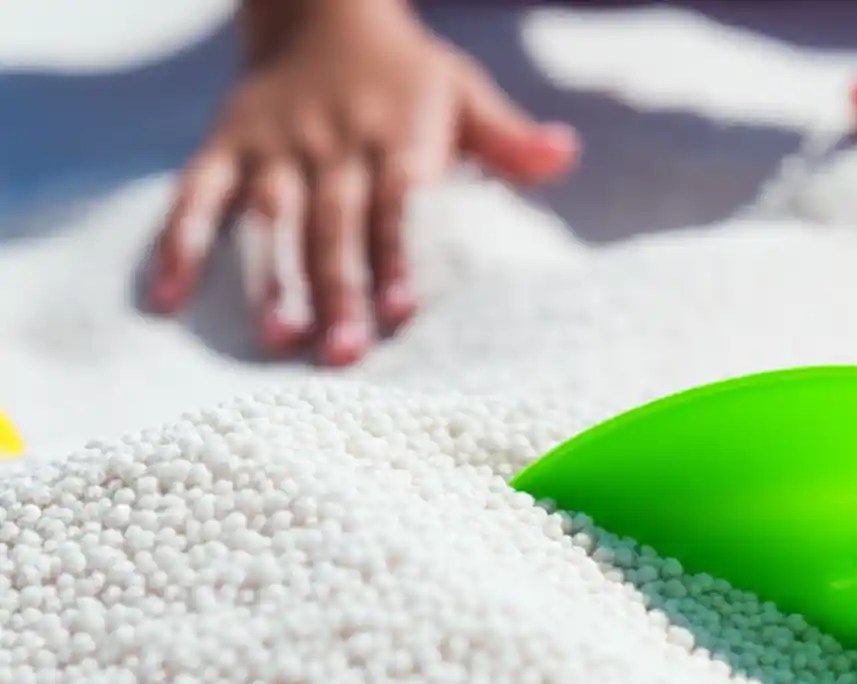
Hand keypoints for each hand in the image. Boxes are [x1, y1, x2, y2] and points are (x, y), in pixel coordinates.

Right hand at [149, 0, 578, 365]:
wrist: (322, 8)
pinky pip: (196, 192)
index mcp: (397, 137)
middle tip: (341, 354)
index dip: (398, 255)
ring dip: (270, 277)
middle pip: (335, 223)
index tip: (401, 311)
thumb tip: (566, 154)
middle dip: (338, 288)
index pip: (399, 203)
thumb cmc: (408, 74)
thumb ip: (508, 136)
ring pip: (270, 216)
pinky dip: (180, 240)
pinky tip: (167, 295)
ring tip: (275, 337)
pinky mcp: (226, 142)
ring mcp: (275, 145)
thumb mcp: (463, 92)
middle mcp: (334, 143)